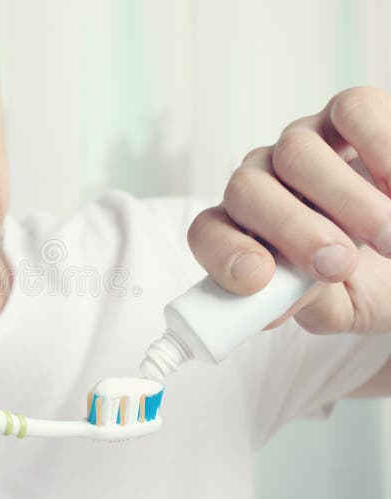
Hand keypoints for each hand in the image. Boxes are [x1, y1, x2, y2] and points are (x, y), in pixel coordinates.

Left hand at [188, 86, 390, 334]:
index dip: (224, 253)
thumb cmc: (370, 280)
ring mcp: (303, 143)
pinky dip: (380, 148)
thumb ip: (306, 303)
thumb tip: (273, 305)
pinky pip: (351, 111)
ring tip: (388, 239)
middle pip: (245, 189)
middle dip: (290, 229)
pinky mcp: (349, 112)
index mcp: (244, 230)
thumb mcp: (339, 305)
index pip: (208, 232)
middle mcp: (262, 181)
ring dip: (345, 199)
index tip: (258, 280)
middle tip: (338, 264)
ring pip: (295, 152)